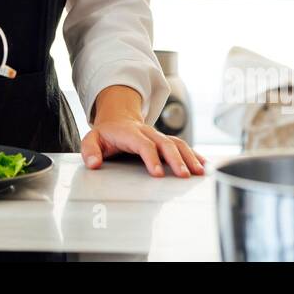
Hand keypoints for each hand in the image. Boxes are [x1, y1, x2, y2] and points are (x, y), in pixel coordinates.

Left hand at [82, 85, 206, 177]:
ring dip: (190, 157)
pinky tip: (203, 165)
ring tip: (199, 172)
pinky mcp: (166, 140)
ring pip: (177, 143)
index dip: (151, 158)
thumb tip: (94, 164)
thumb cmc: (106, 133)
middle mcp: (148, 133)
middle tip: (184, 175)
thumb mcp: (92, 139)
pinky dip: (194, 155)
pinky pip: (183, 145)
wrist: (117, 118)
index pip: (143, 145)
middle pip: (165, 143)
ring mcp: (158, 135)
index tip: (158, 174)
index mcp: (130, 133)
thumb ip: (90, 150)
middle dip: (176, 159)